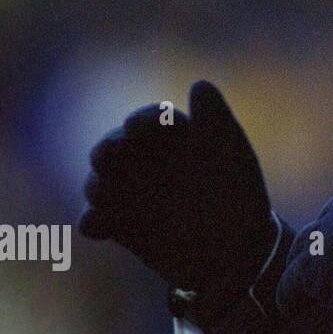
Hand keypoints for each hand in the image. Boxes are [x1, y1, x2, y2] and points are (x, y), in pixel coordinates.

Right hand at [79, 80, 278, 296]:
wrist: (237, 249)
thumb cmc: (239, 193)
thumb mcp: (232, 154)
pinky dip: (93, 221)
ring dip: (96, 185)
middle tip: (106, 156)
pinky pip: (97, 219)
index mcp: (172, 135)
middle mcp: (146, 159)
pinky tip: (95, 227)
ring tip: (103, 194)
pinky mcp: (120, 224)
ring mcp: (130, 191)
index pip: (148, 120)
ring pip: (100, 182)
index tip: (135, 127)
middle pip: (114, 148)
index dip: (141, 121)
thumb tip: (200, 84)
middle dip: (107, 150)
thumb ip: (215, 119)